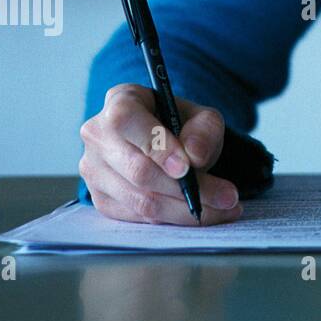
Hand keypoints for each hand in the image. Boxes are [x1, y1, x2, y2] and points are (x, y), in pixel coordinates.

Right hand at [78, 83, 243, 224]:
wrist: (165, 141)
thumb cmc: (180, 124)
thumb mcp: (202, 116)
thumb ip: (204, 130)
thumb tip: (195, 157)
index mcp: (119, 102)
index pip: (128, 123)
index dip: (158, 148)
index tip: (187, 168)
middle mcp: (98, 135)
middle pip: (138, 171)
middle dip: (185, 190)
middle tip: (226, 197)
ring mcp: (94, 170)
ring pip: (139, 200)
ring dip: (184, 210)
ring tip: (224, 208)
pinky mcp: (101, 199)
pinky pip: (137, 217)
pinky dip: (172, 219)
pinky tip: (201, 214)